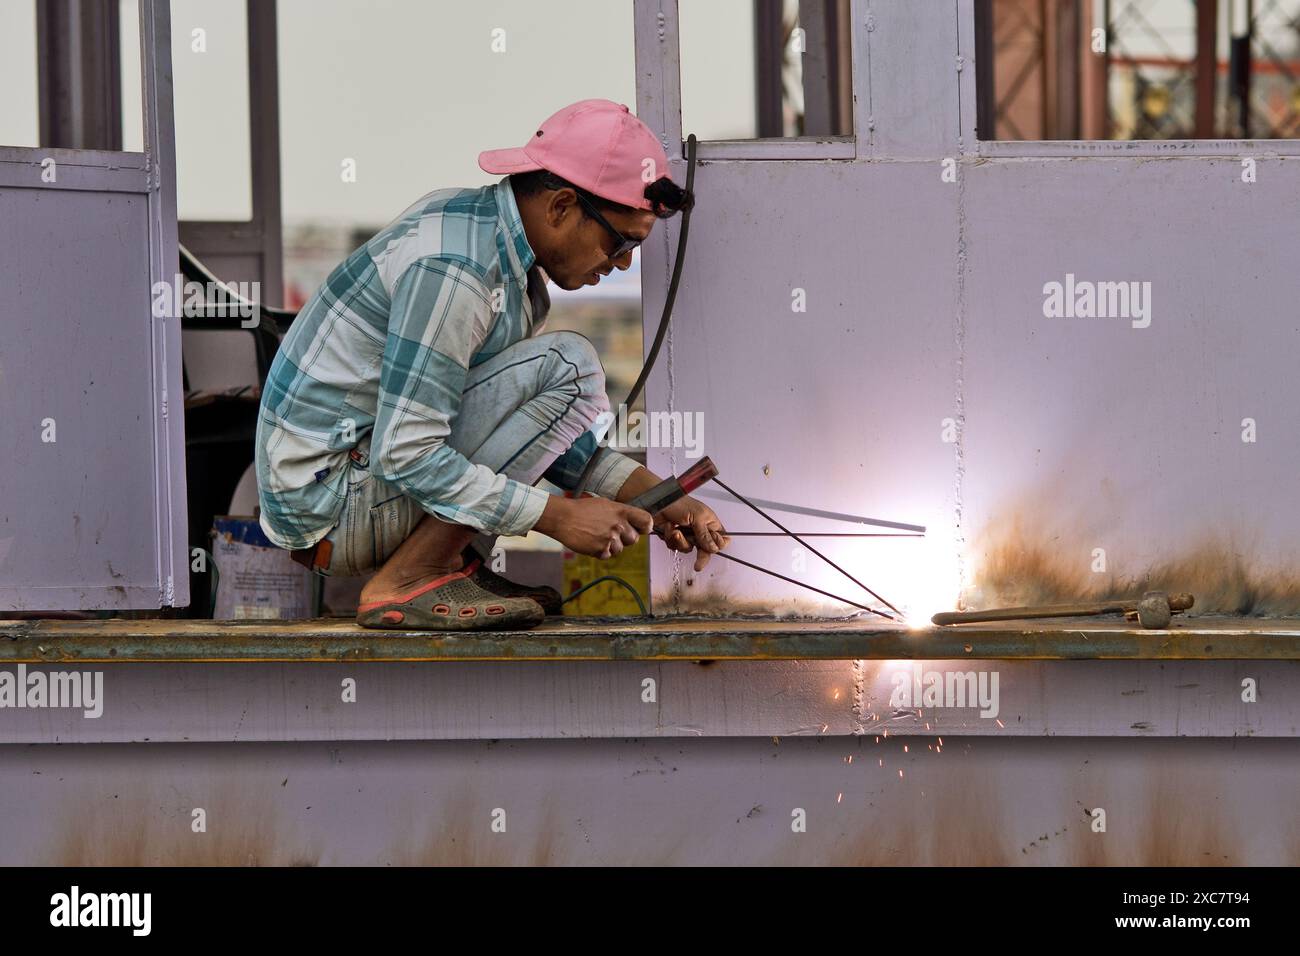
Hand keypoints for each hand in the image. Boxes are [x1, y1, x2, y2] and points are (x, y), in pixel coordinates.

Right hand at [537, 496, 653, 558]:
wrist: (563, 517)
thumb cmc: (581, 509)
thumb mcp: (605, 504)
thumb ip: (620, 513)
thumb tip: (632, 522)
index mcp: (621, 511)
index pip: (646, 521)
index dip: (646, 527)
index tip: (642, 529)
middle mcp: (618, 525)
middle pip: (634, 539)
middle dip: (625, 539)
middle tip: (611, 533)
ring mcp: (610, 538)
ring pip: (620, 549)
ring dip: (611, 546)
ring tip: (597, 536)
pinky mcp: (601, 549)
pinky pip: (607, 555)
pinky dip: (600, 551)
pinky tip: (591, 541)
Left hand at [654, 497, 729, 570]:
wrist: (656, 502)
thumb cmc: (678, 502)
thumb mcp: (696, 517)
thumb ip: (705, 534)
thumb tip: (714, 548)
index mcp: (710, 522)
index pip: (722, 539)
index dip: (717, 545)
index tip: (712, 546)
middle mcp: (700, 530)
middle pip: (706, 550)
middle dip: (700, 556)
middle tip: (698, 565)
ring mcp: (687, 535)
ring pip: (689, 549)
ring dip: (681, 541)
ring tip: (676, 530)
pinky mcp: (675, 538)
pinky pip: (676, 547)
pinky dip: (671, 539)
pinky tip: (669, 529)